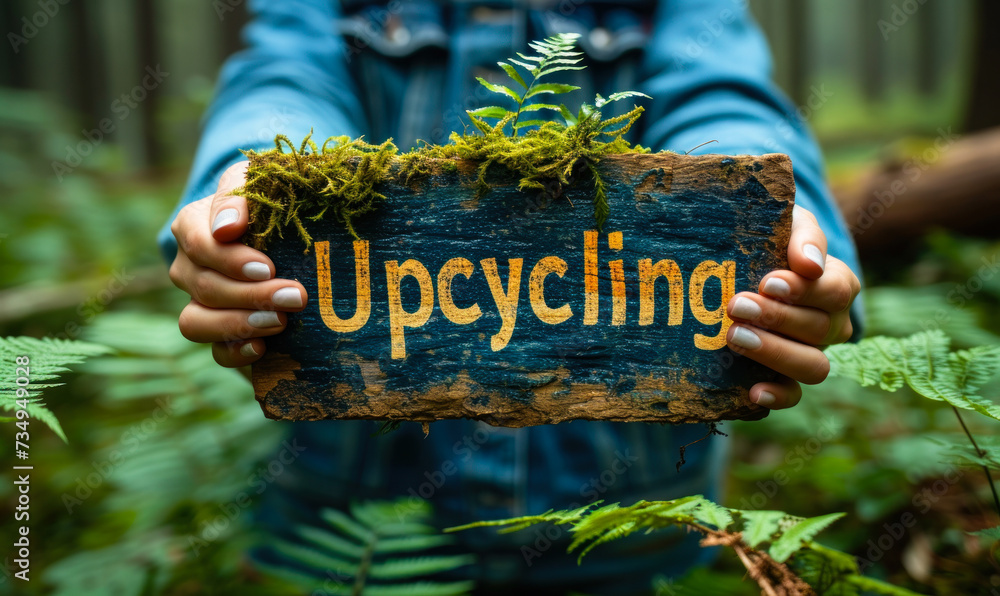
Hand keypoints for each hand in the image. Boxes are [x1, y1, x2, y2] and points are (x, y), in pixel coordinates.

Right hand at [168, 161, 307, 366]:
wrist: (290, 227)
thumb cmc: (272, 197)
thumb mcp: (258, 181)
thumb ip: (240, 195)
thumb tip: (227, 228)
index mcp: (193, 226)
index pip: (198, 244)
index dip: (230, 260)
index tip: (267, 267)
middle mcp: (189, 267)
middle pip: (205, 287)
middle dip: (251, 295)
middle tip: (295, 296)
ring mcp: (200, 302)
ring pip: (196, 323)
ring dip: (238, 325)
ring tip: (280, 322)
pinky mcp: (221, 332)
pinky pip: (214, 351)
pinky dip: (235, 353)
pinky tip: (263, 347)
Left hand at [725, 205, 859, 409]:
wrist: (741, 259)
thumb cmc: (771, 237)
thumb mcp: (788, 223)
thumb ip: (802, 236)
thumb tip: (809, 264)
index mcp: (838, 286)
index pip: (836, 291)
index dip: (804, 290)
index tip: (768, 282)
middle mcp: (832, 324)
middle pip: (818, 329)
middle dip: (776, 318)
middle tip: (737, 306)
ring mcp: (811, 353)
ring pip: (812, 366)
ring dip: (774, 352)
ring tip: (734, 337)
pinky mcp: (786, 376)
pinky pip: (794, 396)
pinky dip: (778, 396)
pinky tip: (753, 391)